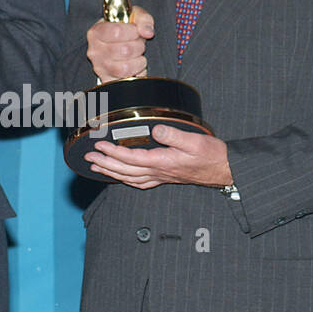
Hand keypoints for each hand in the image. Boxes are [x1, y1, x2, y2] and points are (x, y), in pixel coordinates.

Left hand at [86, 124, 233, 189]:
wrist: (224, 170)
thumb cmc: (211, 155)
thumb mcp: (194, 140)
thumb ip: (173, 134)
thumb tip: (155, 129)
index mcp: (162, 161)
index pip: (130, 157)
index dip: (112, 152)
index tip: (98, 145)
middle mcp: (158, 172)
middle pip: (124, 170)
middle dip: (104, 163)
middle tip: (88, 158)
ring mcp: (160, 177)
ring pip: (129, 178)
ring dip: (111, 173)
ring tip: (96, 168)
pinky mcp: (164, 178)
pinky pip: (139, 182)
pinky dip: (125, 180)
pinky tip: (119, 177)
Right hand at [87, 5, 153, 81]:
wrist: (117, 44)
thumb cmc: (124, 29)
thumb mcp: (133, 16)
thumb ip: (143, 19)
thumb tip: (147, 32)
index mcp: (96, 32)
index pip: (117, 32)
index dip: (133, 32)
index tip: (136, 31)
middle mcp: (95, 51)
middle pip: (124, 51)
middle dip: (139, 46)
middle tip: (138, 43)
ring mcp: (100, 67)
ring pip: (125, 68)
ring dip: (139, 61)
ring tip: (137, 55)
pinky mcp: (107, 80)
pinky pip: (126, 81)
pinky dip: (136, 74)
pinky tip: (135, 66)